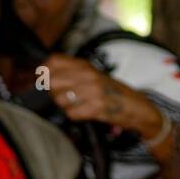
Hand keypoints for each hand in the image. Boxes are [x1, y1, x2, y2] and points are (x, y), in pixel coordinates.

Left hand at [45, 53, 162, 139]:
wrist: (134, 106)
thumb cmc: (110, 92)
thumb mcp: (91, 76)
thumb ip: (70, 74)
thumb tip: (44, 77)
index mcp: (84, 65)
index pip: (52, 62)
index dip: (45, 73)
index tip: (47, 81)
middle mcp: (87, 74)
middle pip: (52, 82)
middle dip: (54, 93)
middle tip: (65, 98)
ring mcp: (92, 90)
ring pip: (61, 99)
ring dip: (66, 106)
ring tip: (78, 106)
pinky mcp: (96, 106)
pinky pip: (72, 113)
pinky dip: (76, 116)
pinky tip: (85, 113)